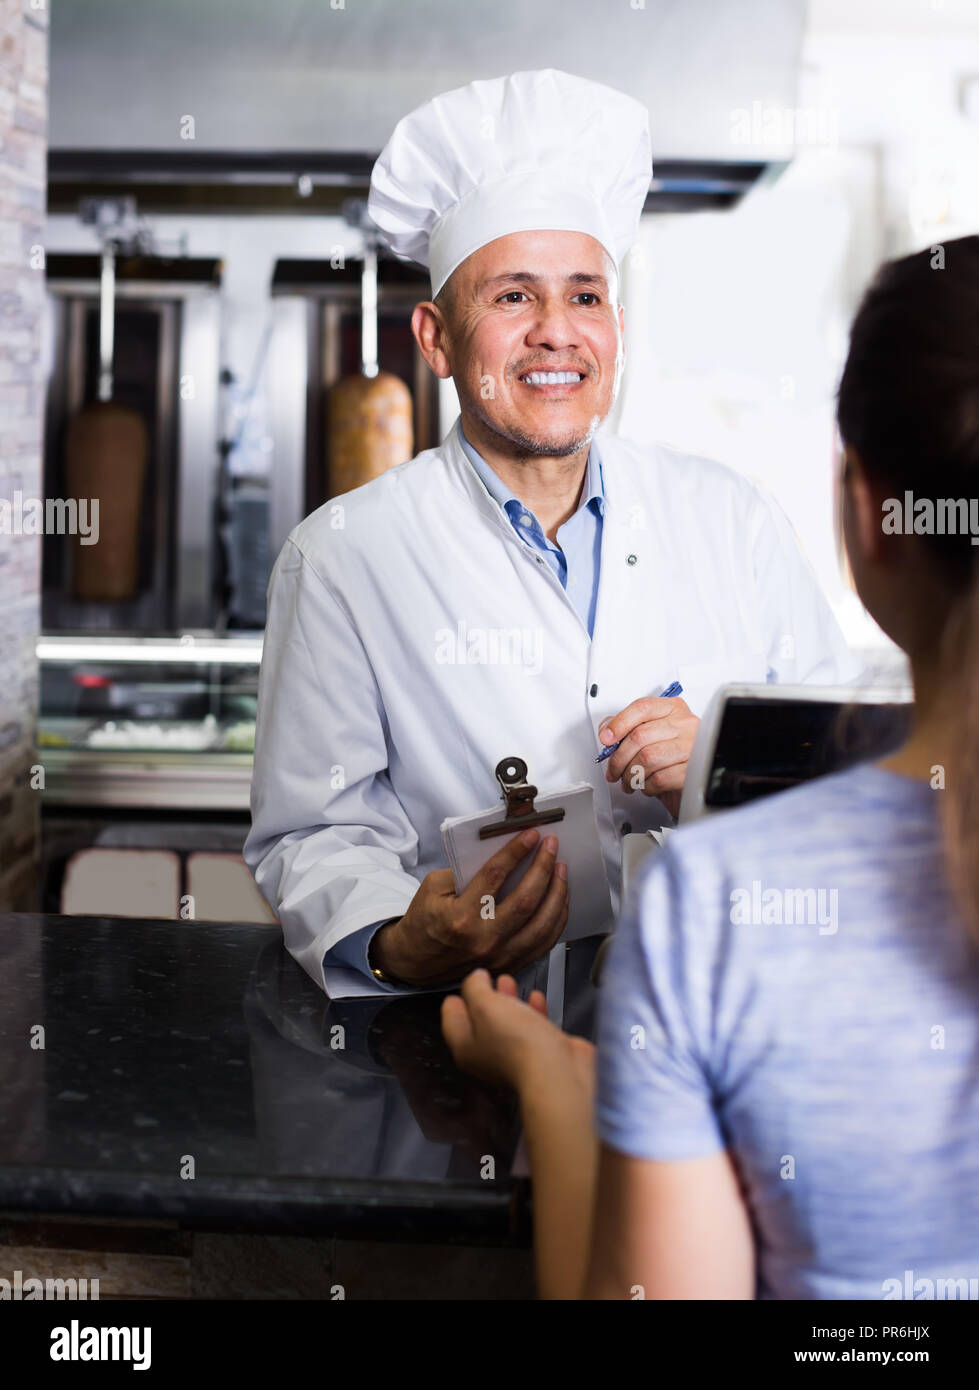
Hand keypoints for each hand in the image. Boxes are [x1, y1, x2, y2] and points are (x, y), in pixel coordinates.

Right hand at [371, 828, 568, 987]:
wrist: (415, 962)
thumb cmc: (425, 921)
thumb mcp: (432, 887)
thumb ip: (465, 871)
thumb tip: (504, 855)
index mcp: (460, 917)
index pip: (495, 877)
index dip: (516, 852)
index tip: (531, 835)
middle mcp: (483, 939)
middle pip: (525, 900)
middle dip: (543, 868)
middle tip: (552, 846)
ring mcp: (499, 956)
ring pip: (542, 924)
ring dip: (557, 893)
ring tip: (561, 870)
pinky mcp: (509, 965)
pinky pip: (544, 943)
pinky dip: (556, 919)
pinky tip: (560, 900)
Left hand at [442, 968, 595, 1097]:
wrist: (555, 1071)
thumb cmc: (516, 1043)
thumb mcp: (485, 1005)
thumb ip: (475, 988)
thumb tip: (475, 978)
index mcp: (465, 1047)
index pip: (452, 1019)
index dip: (458, 998)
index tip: (464, 984)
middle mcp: (486, 1057)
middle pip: (480, 1021)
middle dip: (484, 996)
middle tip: (487, 979)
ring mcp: (512, 1058)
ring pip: (506, 1023)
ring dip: (508, 1001)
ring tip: (509, 982)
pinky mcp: (538, 1056)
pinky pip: (532, 1029)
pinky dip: (532, 1011)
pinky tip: (536, 999)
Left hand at [598, 694, 699, 818]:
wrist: (695, 782)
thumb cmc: (671, 759)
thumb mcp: (649, 738)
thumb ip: (627, 728)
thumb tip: (606, 730)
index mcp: (673, 709)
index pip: (642, 708)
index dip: (619, 723)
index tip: (606, 739)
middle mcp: (686, 724)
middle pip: (640, 735)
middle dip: (619, 759)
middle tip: (613, 772)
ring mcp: (693, 746)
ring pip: (648, 758)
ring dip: (630, 775)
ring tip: (629, 782)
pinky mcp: (694, 770)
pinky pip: (660, 778)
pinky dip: (647, 786)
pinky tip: (648, 786)